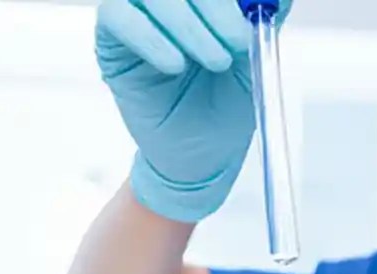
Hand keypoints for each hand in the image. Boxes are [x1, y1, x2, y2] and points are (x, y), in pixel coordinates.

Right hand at [95, 0, 291, 222]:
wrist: (202, 154)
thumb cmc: (226, 104)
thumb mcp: (255, 55)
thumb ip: (265, 16)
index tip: (257, 7)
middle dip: (215, 5)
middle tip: (239, 38)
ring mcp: (138, 11)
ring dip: (187, 24)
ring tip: (216, 62)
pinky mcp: (111, 37)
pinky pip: (118, 15)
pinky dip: (149, 37)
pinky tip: (175, 65)